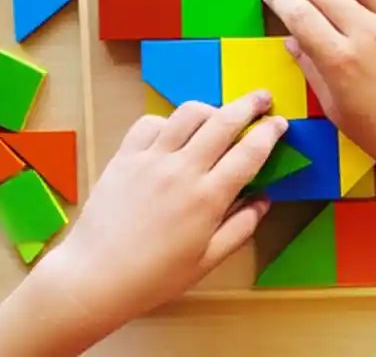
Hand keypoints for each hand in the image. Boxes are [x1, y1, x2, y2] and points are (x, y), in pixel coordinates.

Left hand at [32, 94, 285, 329]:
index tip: (280, 124)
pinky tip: (173, 134)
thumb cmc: (154, 277)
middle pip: (224, 121)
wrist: (95, 277)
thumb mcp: (207, 260)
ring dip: (211, 108)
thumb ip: (241, 227)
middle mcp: (183, 170)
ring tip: (219, 115)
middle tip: (263, 98)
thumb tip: (264, 199)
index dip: (270, 133)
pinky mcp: (125, 157)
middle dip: (249, 105)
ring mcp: (151, 159)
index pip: (249, 153)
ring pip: (189, 113)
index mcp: (208, 198)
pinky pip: (150, 123)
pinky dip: (168, 122)